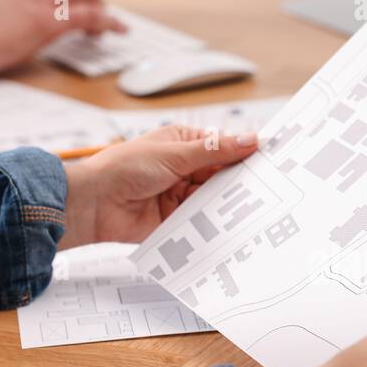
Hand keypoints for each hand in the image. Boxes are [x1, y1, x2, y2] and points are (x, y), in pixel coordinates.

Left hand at [60, 125, 258, 248]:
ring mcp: (183, 197)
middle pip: (224, 177)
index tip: (273, 159)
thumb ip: (215, 151)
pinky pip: (204, 223)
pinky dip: (216, 224)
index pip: (224, 148)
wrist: (94, 203)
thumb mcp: (174, 154)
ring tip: (256, 207)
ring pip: (216, 201)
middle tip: (270, 187)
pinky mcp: (179, 222)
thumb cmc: (124, 168)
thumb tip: (251, 140)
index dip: (247, 154)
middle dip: (242, 182)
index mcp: (185, 145)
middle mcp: (187, 170)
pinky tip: (233, 227)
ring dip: (230, 204)